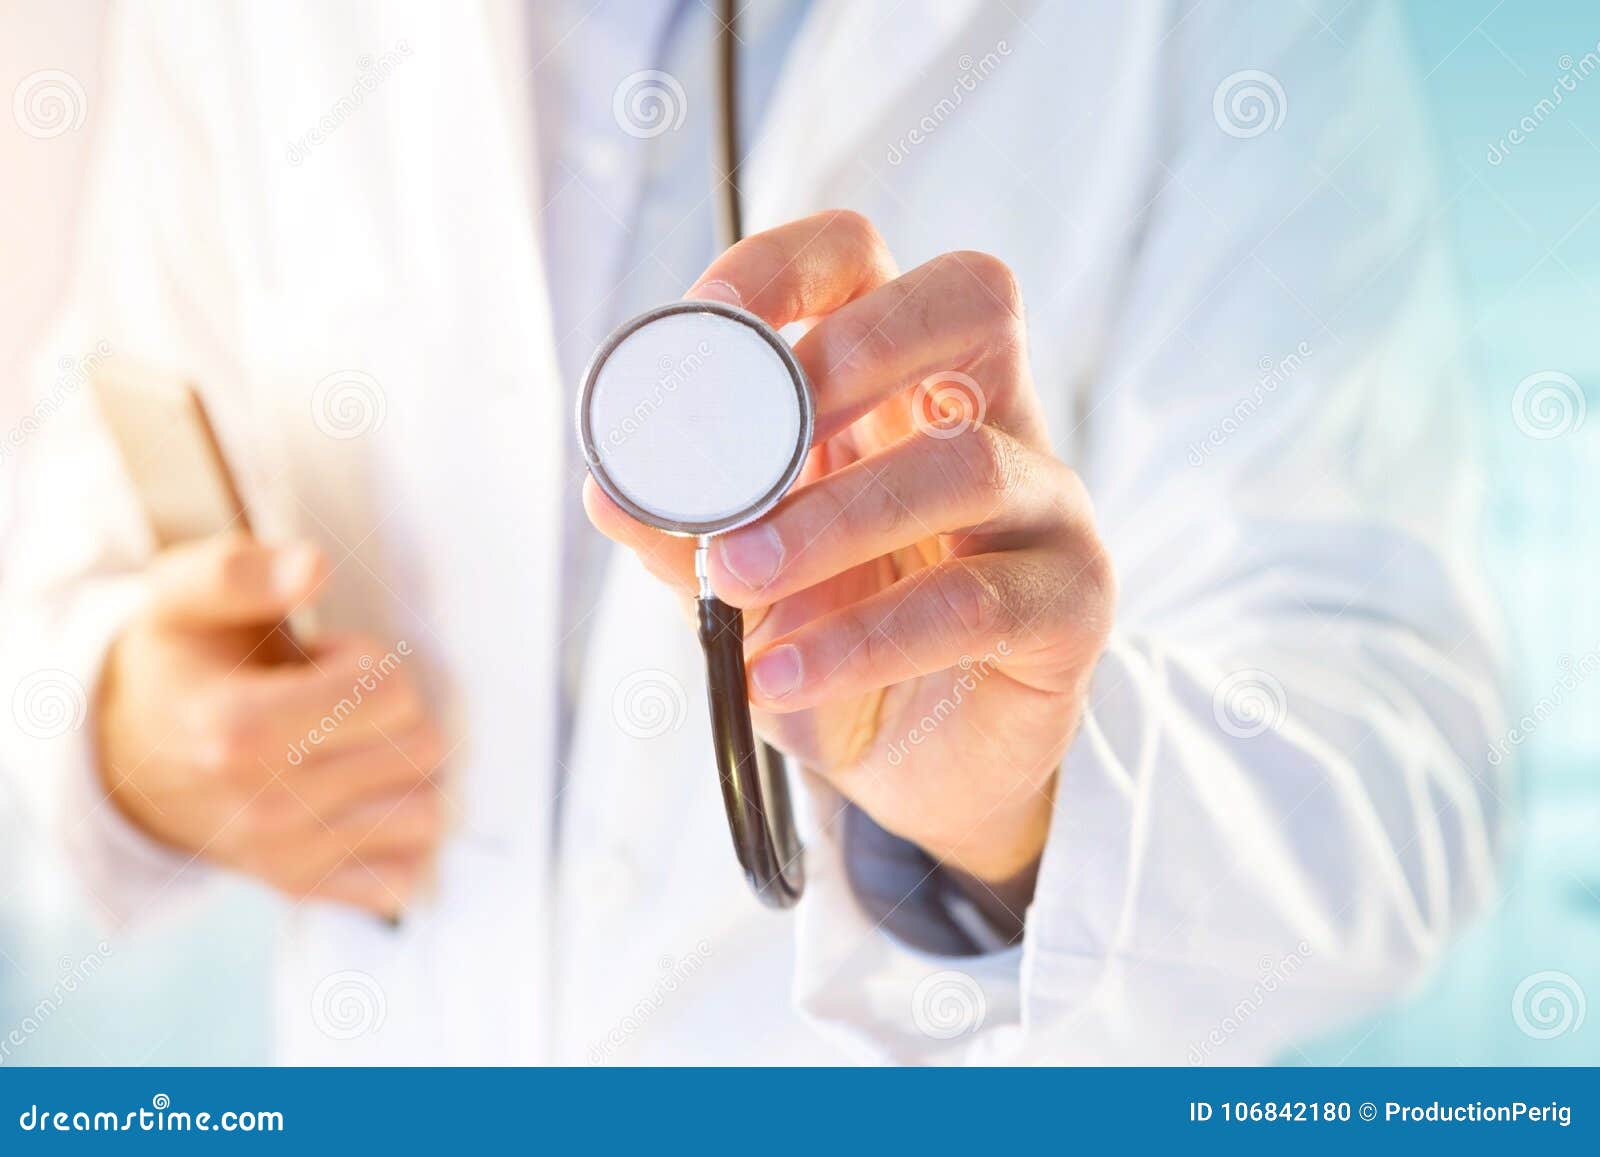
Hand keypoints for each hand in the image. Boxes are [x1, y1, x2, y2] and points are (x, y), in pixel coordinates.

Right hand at [95, 533, 445, 915]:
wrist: (119, 751)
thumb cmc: (175, 662)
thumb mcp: (182, 596)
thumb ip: (241, 571)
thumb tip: (313, 566)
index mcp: (238, 730)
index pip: (390, 692)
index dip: (367, 661)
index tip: (320, 662)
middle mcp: (264, 805)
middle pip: (420, 748)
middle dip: (391, 711)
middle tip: (332, 703)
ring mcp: (283, 856)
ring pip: (426, 813)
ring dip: (401, 772)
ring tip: (342, 748)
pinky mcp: (299, 886)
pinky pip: (402, 877)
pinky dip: (396, 837)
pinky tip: (356, 800)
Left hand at [586, 211, 1114, 896]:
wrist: (915, 763)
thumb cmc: (832, 637)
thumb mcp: (738, 582)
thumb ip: (684, 531)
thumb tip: (608, 489)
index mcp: (892, 380)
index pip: (861, 258)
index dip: (787, 265)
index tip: (706, 321)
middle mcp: (985, 414)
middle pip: (971, 299)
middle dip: (852, 353)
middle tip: (752, 448)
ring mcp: (1043, 503)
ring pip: (971, 464)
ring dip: (833, 519)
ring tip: (733, 577)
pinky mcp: (1070, 603)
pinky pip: (979, 602)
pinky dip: (866, 639)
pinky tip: (784, 675)